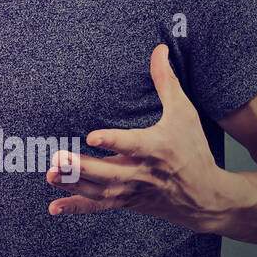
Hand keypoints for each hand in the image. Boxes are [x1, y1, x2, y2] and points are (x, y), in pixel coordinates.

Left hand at [46, 43, 234, 232]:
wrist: (206, 197)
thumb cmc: (193, 150)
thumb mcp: (185, 114)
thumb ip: (167, 82)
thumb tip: (159, 48)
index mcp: (156, 148)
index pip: (132, 144)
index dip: (112, 141)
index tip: (91, 136)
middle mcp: (141, 172)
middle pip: (108, 172)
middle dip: (82, 167)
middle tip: (57, 157)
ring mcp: (131, 190)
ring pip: (98, 190)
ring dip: (73, 183)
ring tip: (49, 174)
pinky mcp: (125, 202)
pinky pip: (98, 207)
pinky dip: (76, 208)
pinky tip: (54, 208)